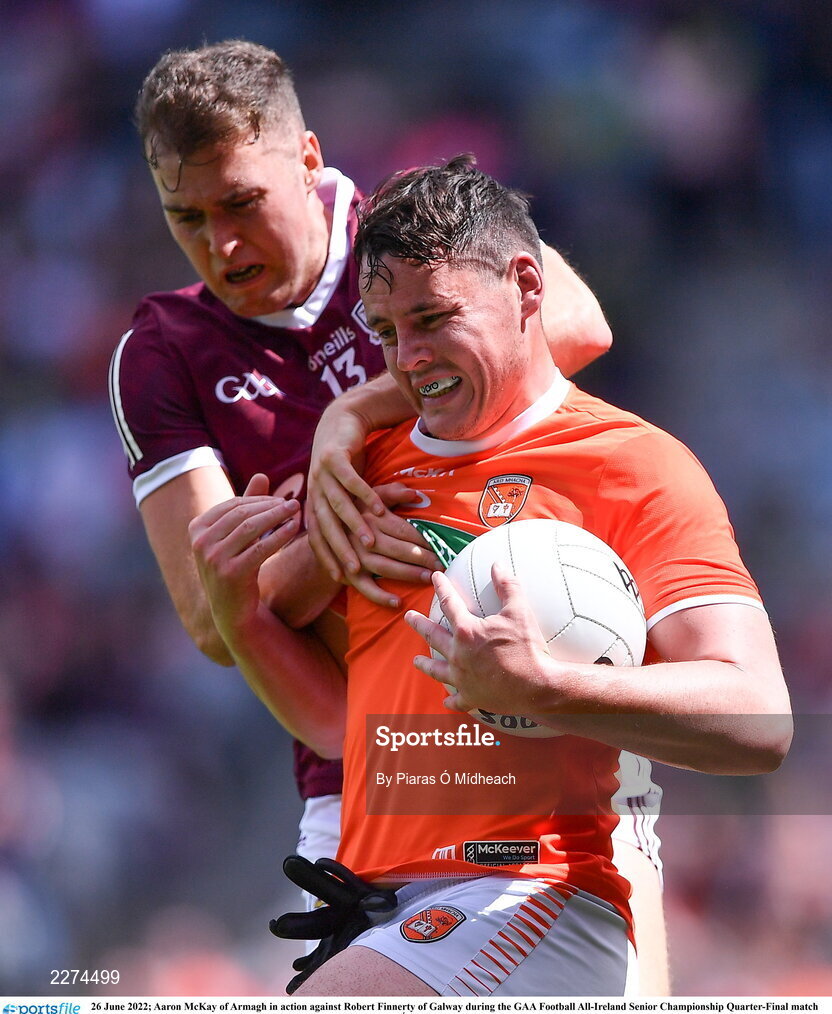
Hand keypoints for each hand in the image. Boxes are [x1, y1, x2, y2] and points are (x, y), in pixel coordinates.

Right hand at [189, 473, 300, 636]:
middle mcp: (200, 542)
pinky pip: (261, 548)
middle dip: (271, 505)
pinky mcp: (230, 574)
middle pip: (242, 513)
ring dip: (277, 516)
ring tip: (297, 510)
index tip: (282, 499)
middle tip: (294, 503)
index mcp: (197, 528)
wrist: (231, 611)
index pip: (233, 504)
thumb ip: (247, 506)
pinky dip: (280, 534)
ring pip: (251, 527)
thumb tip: (262, 475)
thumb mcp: (238, 536)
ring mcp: (212, 558)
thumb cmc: (236, 567)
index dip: (260, 499)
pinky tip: (295, 528)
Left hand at [306, 400, 384, 581]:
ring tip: (371, 543)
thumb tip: (360, 549)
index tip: (342, 579)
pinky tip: (382, 510)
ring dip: (354, 525)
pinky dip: (366, 496)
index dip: (328, 557)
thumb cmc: (346, 464)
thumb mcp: (344, 493)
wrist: (341, 422)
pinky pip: (351, 481)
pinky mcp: (333, 457)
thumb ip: (348, 517)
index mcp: (314, 503)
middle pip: (326, 526)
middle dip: (340, 549)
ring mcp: (321, 473)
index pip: (317, 537)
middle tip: (355, 571)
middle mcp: (313, 491)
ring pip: (338, 505)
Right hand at [341, 484, 440, 607]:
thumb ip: (394, 493)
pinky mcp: (347, 573)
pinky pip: (364, 587)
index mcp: (371, 517)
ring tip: (427, 578)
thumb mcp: (371, 495)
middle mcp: (362, 537)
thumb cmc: (356, 508)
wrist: (324, 525)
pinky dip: (380, 596)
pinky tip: (397, 602)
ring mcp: (354, 556)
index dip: (423, 539)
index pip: (402, 529)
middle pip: (397, 549)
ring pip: (384, 567)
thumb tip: (416, 494)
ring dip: (407, 574)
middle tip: (440, 565)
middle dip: (421, 558)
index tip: (439, 545)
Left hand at [405, 562, 555, 715]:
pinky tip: (446, 700)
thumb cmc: (528, 648)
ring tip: (416, 661)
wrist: (537, 686)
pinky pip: (457, 700)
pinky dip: (450, 700)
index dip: (442, 588)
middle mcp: (458, 655)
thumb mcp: (519, 611)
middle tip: (408, 617)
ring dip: (425, 664)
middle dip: (419, 624)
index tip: (435, 577)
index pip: (449, 603)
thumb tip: (497, 564)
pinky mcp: (472, 697)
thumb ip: (507, 586)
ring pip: (437, 670)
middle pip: (433, 636)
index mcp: (466, 631)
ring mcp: (462, 678)